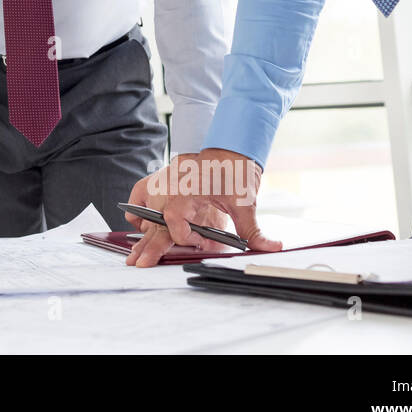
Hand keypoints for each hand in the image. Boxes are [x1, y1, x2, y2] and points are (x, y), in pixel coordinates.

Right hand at [123, 149, 280, 267]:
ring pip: (142, 214)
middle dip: (148, 249)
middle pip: (153, 228)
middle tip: (140, 264)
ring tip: (140, 251)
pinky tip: (144, 221)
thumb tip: (272, 247)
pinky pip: (139, 195)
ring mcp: (160, 185)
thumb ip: (253, 231)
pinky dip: (140, 207)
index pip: (177, 231)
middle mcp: (167, 192)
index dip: (192, 240)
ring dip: (147, 230)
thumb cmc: (232, 171)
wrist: (227, 148)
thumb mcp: (243, 203)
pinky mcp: (159, 180)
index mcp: (184, 197)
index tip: (204, 241)